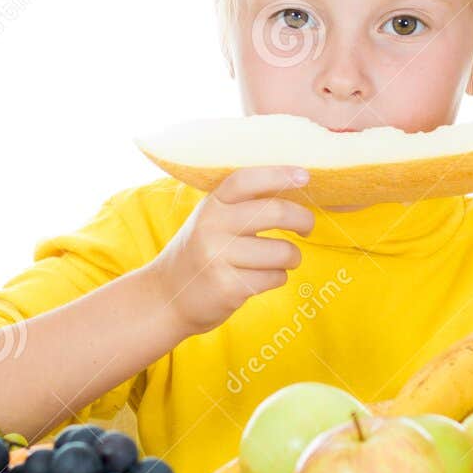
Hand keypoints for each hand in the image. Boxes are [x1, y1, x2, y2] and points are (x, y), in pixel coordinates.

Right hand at [151, 167, 314, 334]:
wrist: (165, 297)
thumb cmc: (199, 254)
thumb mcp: (210, 220)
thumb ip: (241, 205)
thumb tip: (292, 187)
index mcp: (211, 205)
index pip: (246, 180)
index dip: (278, 174)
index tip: (304, 175)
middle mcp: (212, 227)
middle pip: (276, 212)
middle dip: (303, 219)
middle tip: (307, 227)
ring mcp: (219, 258)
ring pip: (283, 251)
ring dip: (292, 257)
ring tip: (280, 260)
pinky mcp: (228, 287)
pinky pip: (275, 277)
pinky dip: (276, 278)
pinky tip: (258, 278)